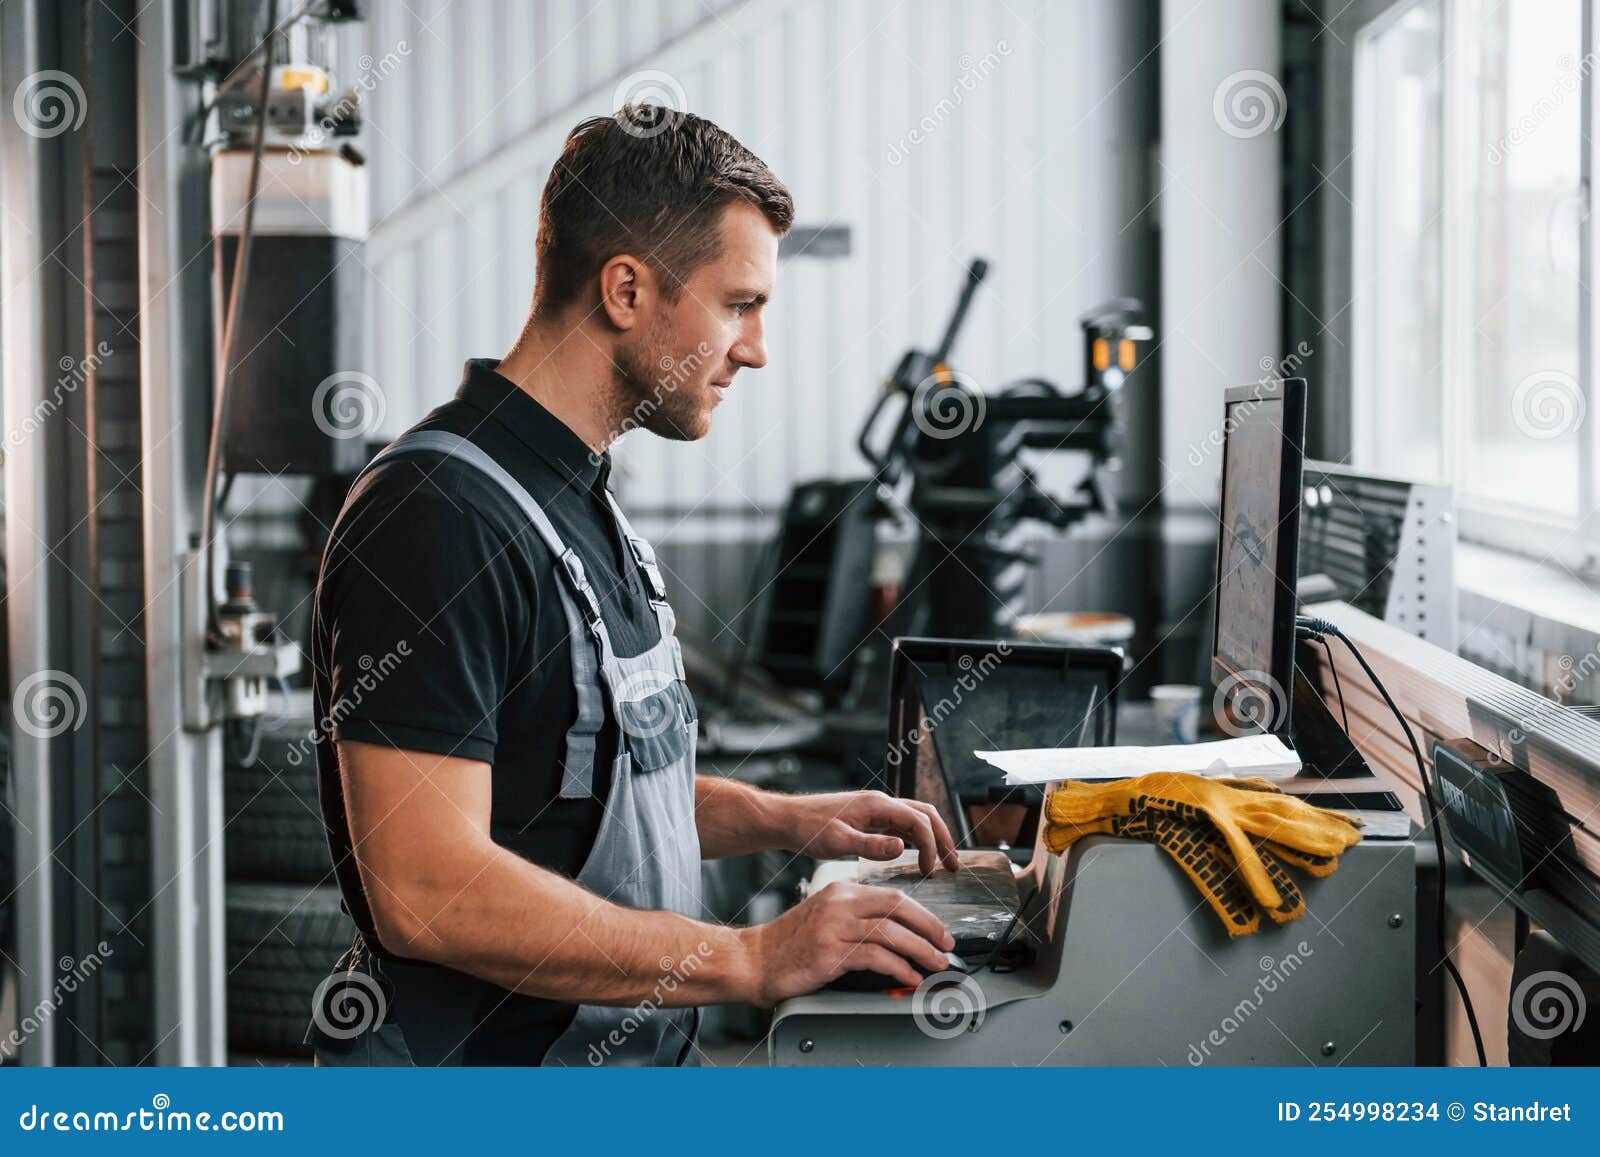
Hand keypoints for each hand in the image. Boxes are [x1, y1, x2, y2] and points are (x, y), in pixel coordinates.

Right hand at [740, 882, 954, 1003]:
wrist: (753, 960)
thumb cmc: (787, 945)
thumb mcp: (824, 918)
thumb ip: (855, 919)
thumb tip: (895, 936)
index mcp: (841, 892)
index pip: (892, 896)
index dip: (921, 914)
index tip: (937, 931)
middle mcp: (840, 904)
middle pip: (898, 908)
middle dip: (929, 927)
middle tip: (945, 944)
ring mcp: (834, 927)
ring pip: (891, 932)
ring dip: (920, 950)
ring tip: (934, 964)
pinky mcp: (830, 952)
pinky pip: (876, 957)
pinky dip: (899, 968)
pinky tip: (908, 977)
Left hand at [783, 790, 961, 874]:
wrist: (788, 820)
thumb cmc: (808, 829)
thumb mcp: (838, 841)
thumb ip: (871, 845)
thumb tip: (903, 847)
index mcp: (877, 805)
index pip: (918, 821)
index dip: (931, 845)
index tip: (930, 870)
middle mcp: (881, 803)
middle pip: (925, 815)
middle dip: (943, 839)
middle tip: (954, 865)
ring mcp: (876, 810)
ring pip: (915, 819)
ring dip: (932, 839)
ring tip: (942, 863)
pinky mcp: (870, 819)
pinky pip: (901, 826)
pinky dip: (916, 839)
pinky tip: (917, 856)